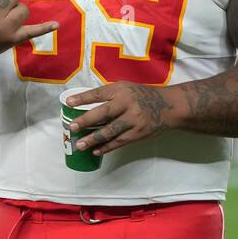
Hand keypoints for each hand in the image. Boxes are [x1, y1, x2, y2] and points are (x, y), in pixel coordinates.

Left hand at [66, 82, 181, 155]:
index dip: (83, 98)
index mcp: (121, 90)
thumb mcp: (125, 88)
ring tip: (80, 145)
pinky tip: (95, 150)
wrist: (168, 106)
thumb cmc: (141, 96)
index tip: (69, 102)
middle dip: (86, 121)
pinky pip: (119, 142)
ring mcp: (133, 119)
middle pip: (104, 113)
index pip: (99, 93)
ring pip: (110, 131)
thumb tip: (82, 104)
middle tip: (73, 127)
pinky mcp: (138, 133)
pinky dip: (107, 147)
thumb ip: (108, 95)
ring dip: (94, 139)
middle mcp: (127, 103)